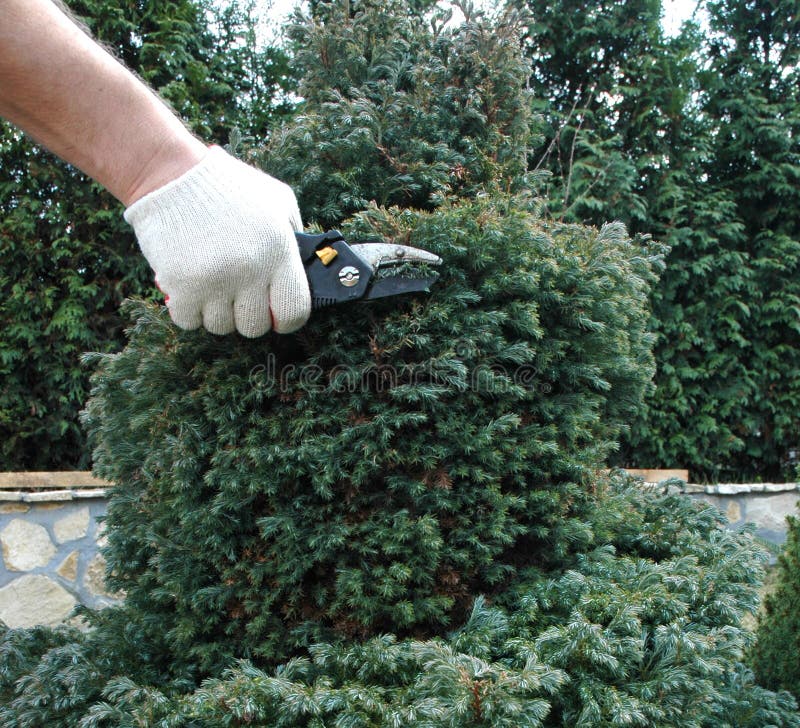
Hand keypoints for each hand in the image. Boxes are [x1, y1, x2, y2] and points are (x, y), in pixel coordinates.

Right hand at [123, 146, 310, 336]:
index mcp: (279, 252)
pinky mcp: (181, 287)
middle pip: (255, 327)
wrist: (172, 174)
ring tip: (211, 282)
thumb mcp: (278, 201)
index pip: (294, 313)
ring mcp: (215, 281)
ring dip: (216, 311)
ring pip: (221, 327)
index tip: (275, 313)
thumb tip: (302, 277)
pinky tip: (189, 285)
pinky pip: (189, 322)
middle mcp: (250, 271)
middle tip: (237, 292)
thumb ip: (295, 239)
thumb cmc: (229, 188)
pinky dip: (188, 310)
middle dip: (248, 314)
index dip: (286, 319)